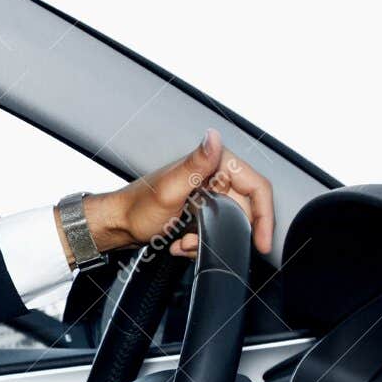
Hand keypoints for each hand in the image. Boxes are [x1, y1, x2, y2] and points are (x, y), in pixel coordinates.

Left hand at [74, 128, 274, 259]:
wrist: (116, 226)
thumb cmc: (136, 209)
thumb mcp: (170, 189)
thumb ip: (196, 165)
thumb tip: (213, 138)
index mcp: (212, 163)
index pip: (256, 187)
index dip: (265, 215)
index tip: (263, 241)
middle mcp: (213, 176)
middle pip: (244, 211)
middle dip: (225, 234)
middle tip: (199, 243)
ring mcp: (208, 195)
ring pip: (230, 225)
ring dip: (210, 241)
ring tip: (184, 243)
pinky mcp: (201, 211)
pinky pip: (215, 232)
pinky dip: (200, 243)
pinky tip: (180, 243)